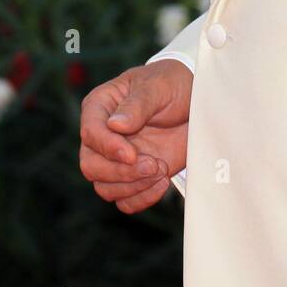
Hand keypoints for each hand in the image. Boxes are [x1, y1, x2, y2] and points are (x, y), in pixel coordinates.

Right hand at [80, 58, 192, 212]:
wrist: (196, 103)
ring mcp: (116, 159)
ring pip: (105, 187)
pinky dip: (141, 199)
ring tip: (162, 170)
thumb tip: (115, 125)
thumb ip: (138, 105)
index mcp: (100, 107)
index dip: (108, 147)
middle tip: (154, 165)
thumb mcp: (158, 86)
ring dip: (134, 186)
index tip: (132, 154)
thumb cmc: (171, 85)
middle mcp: (102, 136)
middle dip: (121, 172)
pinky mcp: (132, 176)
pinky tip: (162, 183)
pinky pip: (124, 200)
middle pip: (91, 166)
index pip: (90, 133)